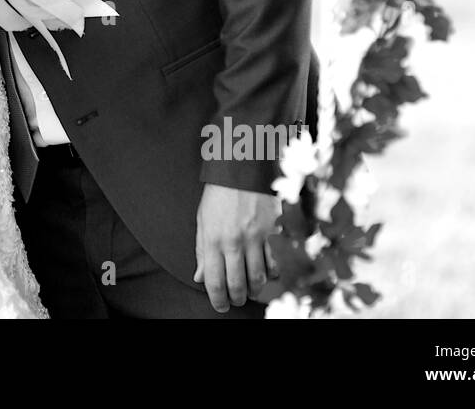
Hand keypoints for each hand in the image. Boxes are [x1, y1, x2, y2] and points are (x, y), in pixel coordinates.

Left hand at [193, 183, 280, 312]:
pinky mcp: (273, 232)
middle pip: (237, 284)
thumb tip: (199, 277)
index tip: (220, 305)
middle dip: (236, 298)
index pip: (214, 281)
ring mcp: (256, 238)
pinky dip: (271, 274)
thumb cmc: (219, 195)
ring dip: (254, 290)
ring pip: (258, 278)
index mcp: (213, 239)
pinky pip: (275, 263)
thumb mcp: (202, 221)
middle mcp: (234, 241)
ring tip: (250, 290)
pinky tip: (266, 273)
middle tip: (236, 300)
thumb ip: (201, 251)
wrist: (242, 170)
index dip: (217, 299)